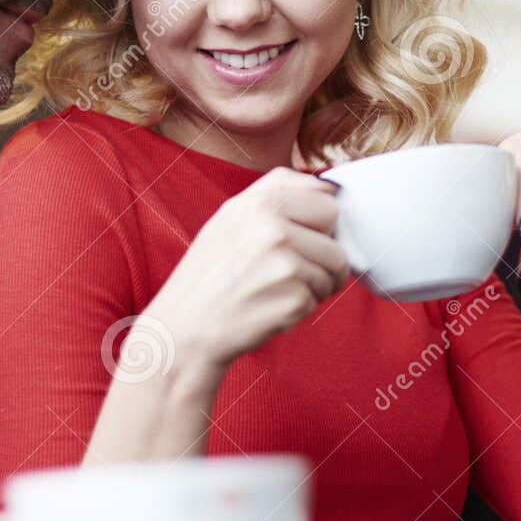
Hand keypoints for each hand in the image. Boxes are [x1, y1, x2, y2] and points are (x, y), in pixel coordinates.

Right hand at [141, 167, 348, 376]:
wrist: (185, 328)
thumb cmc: (209, 276)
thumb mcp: (229, 220)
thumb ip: (273, 198)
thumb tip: (328, 192)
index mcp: (257, 202)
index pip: (324, 195)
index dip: (320, 219)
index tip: (307, 234)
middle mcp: (271, 227)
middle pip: (335, 227)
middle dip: (325, 248)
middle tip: (300, 267)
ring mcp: (285, 263)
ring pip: (335, 266)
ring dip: (316, 283)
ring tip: (277, 290)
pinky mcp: (294, 298)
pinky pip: (320, 298)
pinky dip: (302, 308)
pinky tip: (270, 307)